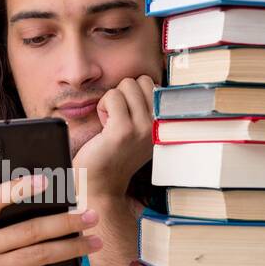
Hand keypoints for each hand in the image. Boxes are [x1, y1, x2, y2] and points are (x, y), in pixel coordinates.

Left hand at [72, 75, 155, 201]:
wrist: (100, 184)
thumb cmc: (114, 154)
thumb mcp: (140, 132)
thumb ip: (147, 110)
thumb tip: (148, 83)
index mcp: (164, 124)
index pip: (155, 85)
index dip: (135, 94)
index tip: (129, 116)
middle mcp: (158, 126)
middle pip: (141, 81)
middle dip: (125, 93)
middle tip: (119, 116)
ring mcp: (142, 128)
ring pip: (127, 85)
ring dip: (113, 99)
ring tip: (111, 121)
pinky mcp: (123, 130)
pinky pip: (113, 96)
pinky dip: (103, 106)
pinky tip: (104, 126)